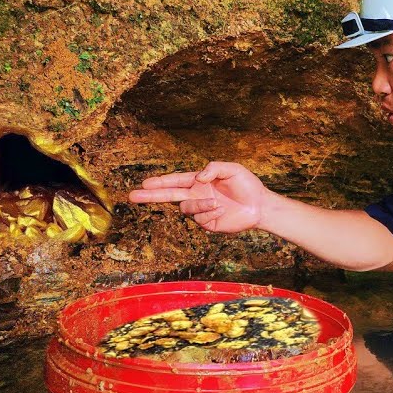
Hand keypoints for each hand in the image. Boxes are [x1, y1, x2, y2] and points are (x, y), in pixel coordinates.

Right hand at [128, 162, 268, 232]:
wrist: (259, 206)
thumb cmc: (246, 185)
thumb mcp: (232, 170)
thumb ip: (214, 168)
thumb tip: (197, 177)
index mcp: (199, 181)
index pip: (175, 180)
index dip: (160, 182)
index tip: (144, 183)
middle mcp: (196, 195)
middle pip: (168, 195)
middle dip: (150, 196)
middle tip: (132, 196)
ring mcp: (200, 210)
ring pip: (187, 208)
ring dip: (200, 205)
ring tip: (218, 203)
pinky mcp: (207, 223)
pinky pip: (200, 218)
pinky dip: (211, 213)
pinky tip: (223, 211)